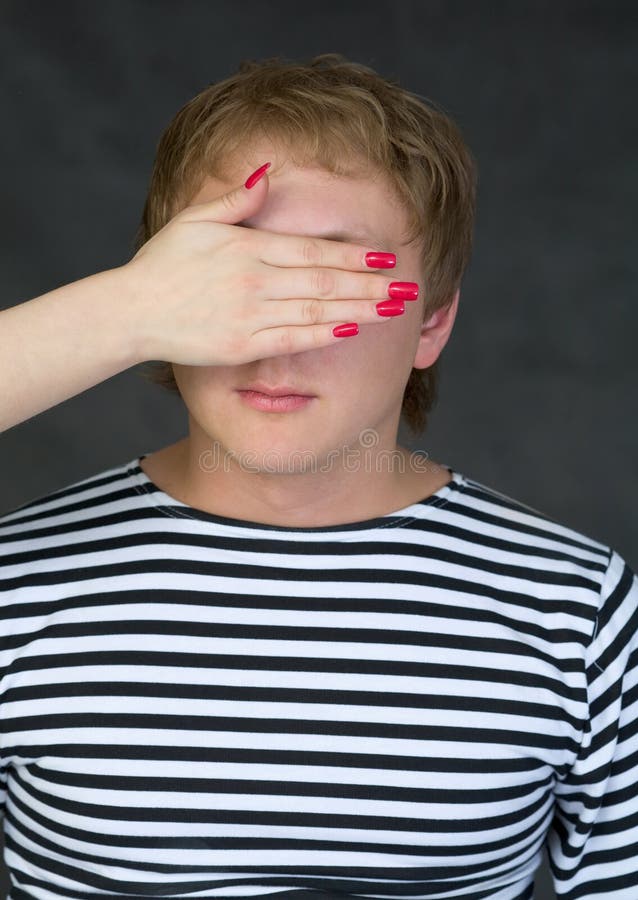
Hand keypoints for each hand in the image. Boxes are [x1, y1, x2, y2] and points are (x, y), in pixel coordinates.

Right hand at [122, 163, 404, 366]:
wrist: (131, 311)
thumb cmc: (161, 264)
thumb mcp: (193, 219)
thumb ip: (235, 198)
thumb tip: (269, 172)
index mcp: (248, 246)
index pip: (314, 249)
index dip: (354, 254)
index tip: (388, 257)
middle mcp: (255, 279)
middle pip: (325, 279)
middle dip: (371, 283)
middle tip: (409, 286)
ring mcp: (249, 314)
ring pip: (316, 309)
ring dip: (359, 309)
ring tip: (394, 308)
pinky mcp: (242, 346)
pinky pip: (292, 339)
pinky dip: (323, 333)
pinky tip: (352, 330)